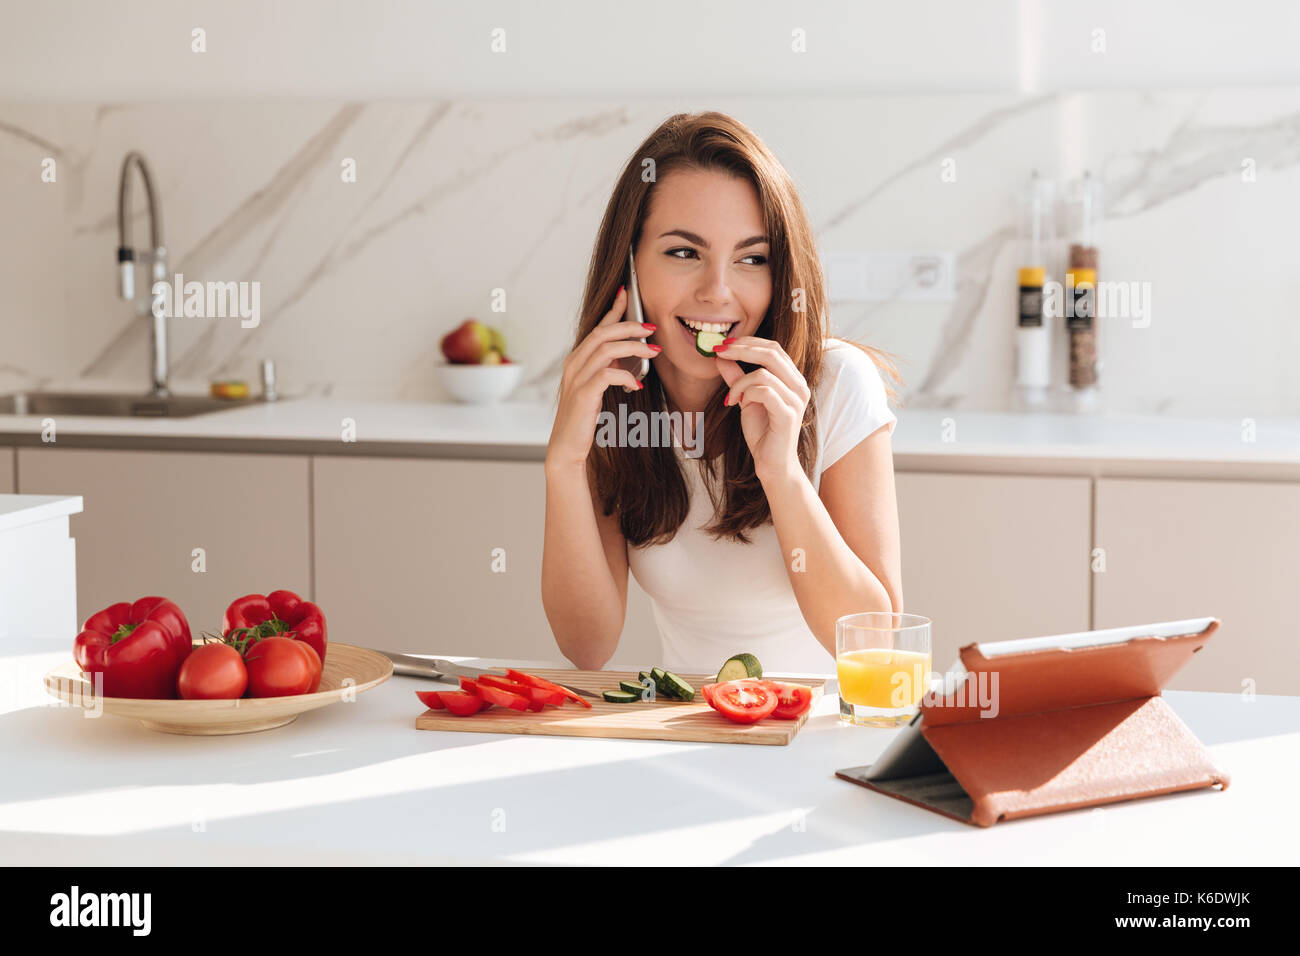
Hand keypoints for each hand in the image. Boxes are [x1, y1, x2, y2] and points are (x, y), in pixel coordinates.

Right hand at [546, 286, 659, 469]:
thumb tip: (630, 357)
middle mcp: (574, 364)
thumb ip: (608, 370)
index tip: (627, 294)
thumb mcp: (596, 389)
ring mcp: (577, 378)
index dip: (613, 310)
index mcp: (577, 360)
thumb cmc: (584, 419)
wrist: (567, 446)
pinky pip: (607, 374)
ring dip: (634, 347)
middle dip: (629, 326)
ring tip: (653, 351)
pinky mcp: (584, 394)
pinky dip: (626, 376)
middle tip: (651, 328)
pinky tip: (637, 384)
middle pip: (602, 333)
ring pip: (606, 349)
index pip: (597, 327)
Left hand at [713, 336, 810, 483]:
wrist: (772, 464)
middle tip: (720, 353)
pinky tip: (736, 404)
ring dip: (739, 382)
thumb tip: (721, 357)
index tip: (723, 345)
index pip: (773, 347)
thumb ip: (736, 378)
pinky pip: (763, 391)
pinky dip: (745, 393)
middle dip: (742, 349)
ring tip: (731, 397)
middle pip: (772, 352)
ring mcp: (796, 400)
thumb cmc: (763, 433)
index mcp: (792, 379)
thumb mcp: (745, 399)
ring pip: (764, 373)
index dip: (747, 342)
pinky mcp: (788, 414)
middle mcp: (799, 386)